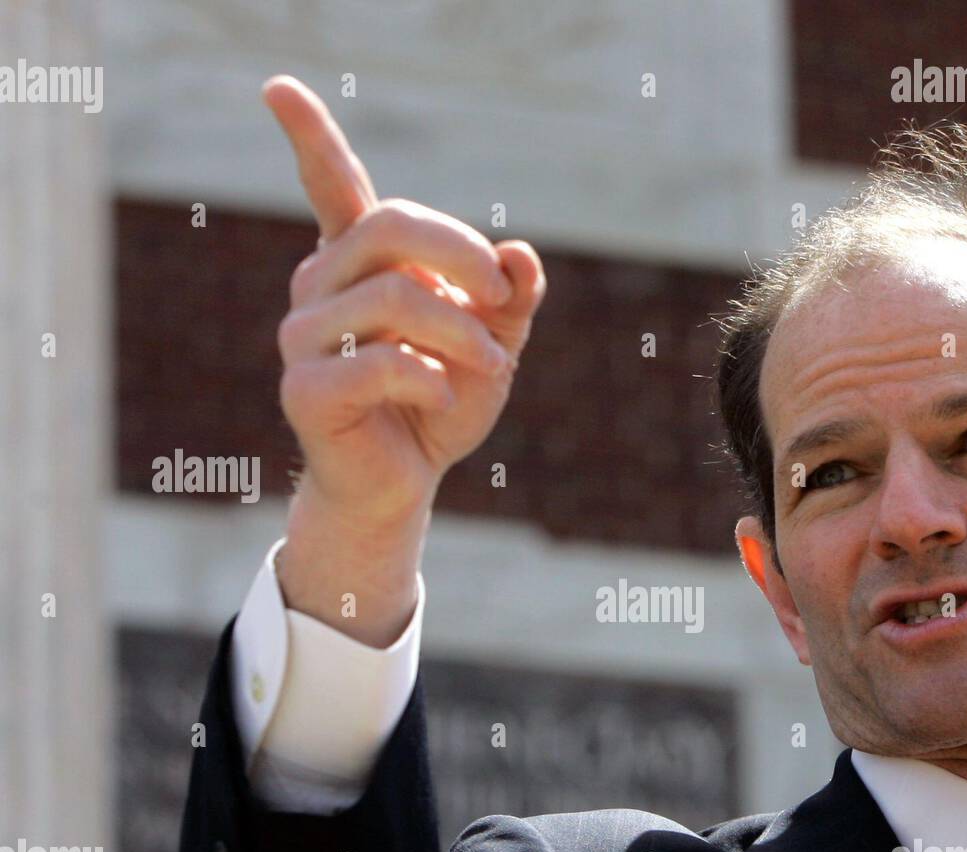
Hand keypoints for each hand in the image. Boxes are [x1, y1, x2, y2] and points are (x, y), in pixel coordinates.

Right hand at [261, 76, 546, 642]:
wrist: (405, 482)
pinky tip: (442, 396)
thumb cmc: (441, 404)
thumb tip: (521, 253)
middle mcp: (321, 287)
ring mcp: (304, 337)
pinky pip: (380, 361)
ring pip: (394, 298)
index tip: (277, 85)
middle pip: (390, 227)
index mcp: (359, 264)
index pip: (330, 187)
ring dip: (462, 332)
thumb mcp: (490, 346)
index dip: (308, 136)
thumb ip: (508, 300)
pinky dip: (432, 378)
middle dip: (460, 252)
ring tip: (494, 367)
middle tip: (503, 294)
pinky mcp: (305, 389)